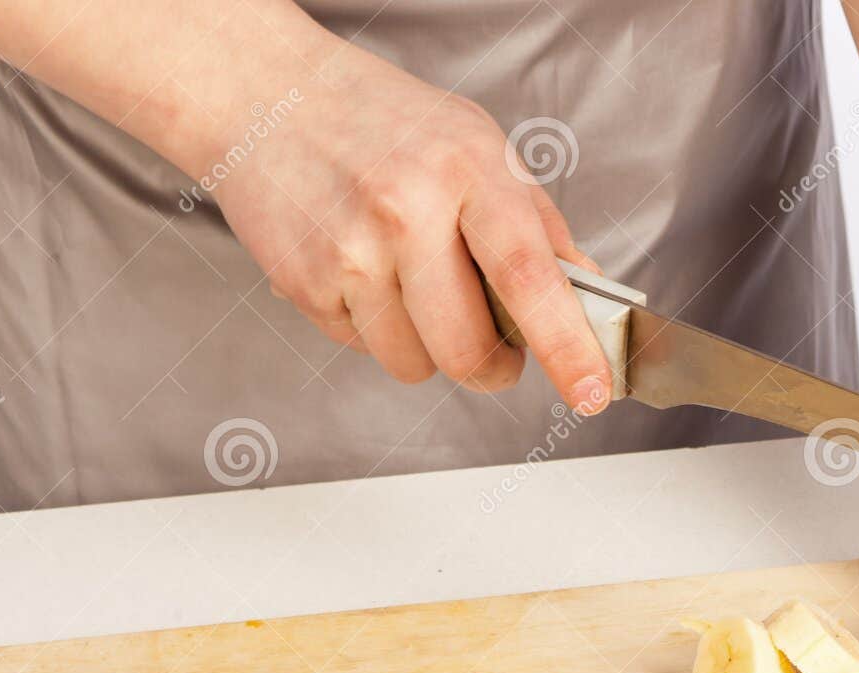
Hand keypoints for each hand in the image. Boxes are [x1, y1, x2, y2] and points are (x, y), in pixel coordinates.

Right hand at [206, 33, 611, 412]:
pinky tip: (364, 271)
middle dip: (492, 368)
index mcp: (467, 169)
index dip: (566, 346)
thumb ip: (538, 226)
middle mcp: (405, 209)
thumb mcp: (478, 147)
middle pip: (467, 350)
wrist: (267, 94)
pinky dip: (377, 328)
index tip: (592, 393)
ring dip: (427, 346)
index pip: (528, 275)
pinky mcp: (304, 284)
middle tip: (496, 349)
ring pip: (416, 365)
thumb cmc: (383, 122)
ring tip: (411, 282)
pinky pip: (366, 350)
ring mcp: (350, 251)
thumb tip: (588, 296)